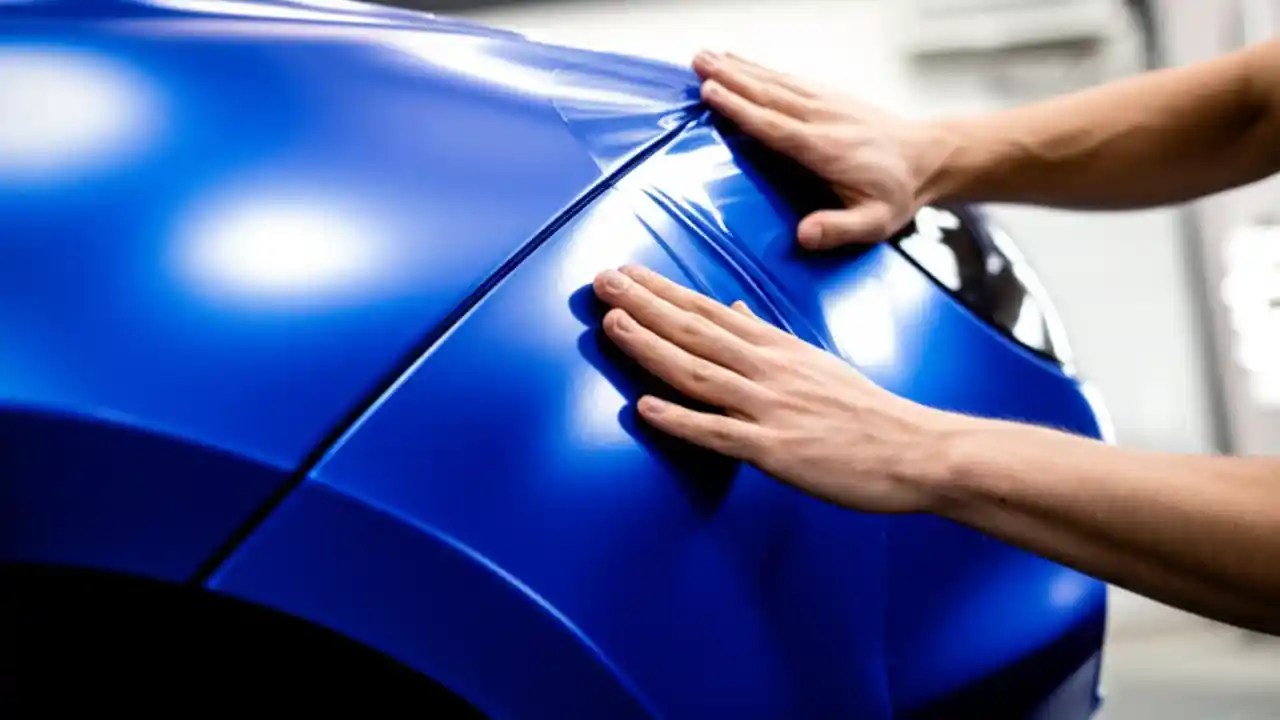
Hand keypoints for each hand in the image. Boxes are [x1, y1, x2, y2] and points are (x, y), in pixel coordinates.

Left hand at [593, 265, 966, 513]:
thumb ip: (768, 337)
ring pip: (698, 372)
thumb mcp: (815, 361)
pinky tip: (644, 408)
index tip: (625, 271)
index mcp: (776, 347)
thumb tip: (734, 308)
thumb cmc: (865, 411)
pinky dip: (680, 420)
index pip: (708, 309)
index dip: (662, 290)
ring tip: (611, 325)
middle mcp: (768, 369)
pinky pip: (719, 433)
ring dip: (651, 348)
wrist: (915, 450)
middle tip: (601, 280)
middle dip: (644, 304)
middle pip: (695, 331)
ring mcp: (770, 407)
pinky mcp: (775, 450)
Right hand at [692, 51, 957, 248]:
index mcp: (826, 149)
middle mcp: (823, 119)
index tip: (711, 93)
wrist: (928, 157)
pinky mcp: (829, 96)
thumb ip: (838, 229)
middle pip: (768, 95)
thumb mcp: (874, 223)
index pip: (776, 127)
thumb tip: (803, 236)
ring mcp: (826, 103)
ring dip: (739, 68)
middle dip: (730, 78)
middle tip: (697, 62)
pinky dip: (761, 69)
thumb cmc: (896, 193)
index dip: (741, 110)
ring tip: (707, 56)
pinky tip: (741, 63)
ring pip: (775, 82)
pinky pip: (788, 79)